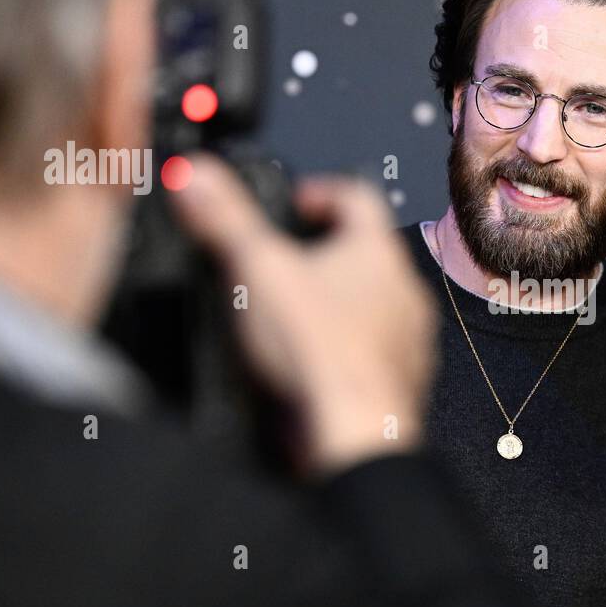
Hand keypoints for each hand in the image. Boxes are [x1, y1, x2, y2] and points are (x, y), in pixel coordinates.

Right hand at [168, 153, 435, 474]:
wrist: (353, 430)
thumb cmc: (319, 351)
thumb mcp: (256, 269)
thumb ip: (225, 219)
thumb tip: (196, 176)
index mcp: (378, 250)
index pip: (358, 196)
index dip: (321, 192)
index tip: (296, 203)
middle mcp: (404, 290)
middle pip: (369, 252)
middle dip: (327, 252)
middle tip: (288, 259)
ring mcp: (409, 337)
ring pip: (376, 303)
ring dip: (341, 302)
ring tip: (298, 312)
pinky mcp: (401, 379)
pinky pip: (376, 351)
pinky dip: (347, 349)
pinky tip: (314, 360)